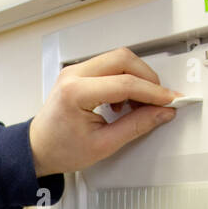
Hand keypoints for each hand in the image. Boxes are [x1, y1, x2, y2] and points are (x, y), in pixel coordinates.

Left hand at [29, 46, 178, 176]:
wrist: (37, 149)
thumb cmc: (60, 149)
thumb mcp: (103, 145)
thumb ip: (136, 126)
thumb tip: (161, 112)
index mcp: (75, 93)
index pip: (124, 84)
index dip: (152, 92)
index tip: (170, 100)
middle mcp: (73, 75)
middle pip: (123, 60)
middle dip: (147, 78)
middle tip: (159, 99)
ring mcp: (75, 71)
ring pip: (118, 59)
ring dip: (136, 77)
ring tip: (138, 105)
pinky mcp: (78, 73)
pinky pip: (109, 65)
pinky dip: (124, 78)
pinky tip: (124, 102)